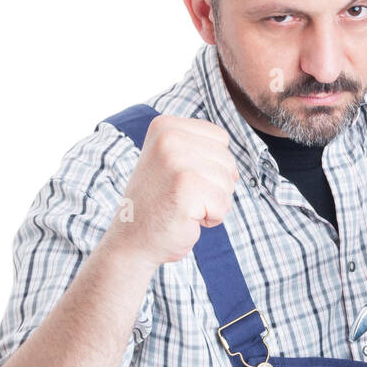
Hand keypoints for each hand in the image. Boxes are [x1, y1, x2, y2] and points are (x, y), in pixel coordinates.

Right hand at [103, 115, 239, 266]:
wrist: (132, 240)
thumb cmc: (158, 204)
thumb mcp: (172, 163)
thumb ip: (199, 150)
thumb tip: (234, 166)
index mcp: (165, 126)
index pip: (220, 138)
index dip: (212, 165)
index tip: (183, 179)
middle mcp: (169, 137)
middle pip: (227, 160)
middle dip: (215, 185)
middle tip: (183, 196)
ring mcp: (176, 161)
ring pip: (228, 182)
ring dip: (213, 202)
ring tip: (184, 206)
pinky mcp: (186, 187)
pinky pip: (223, 204)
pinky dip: (212, 218)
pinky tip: (187, 218)